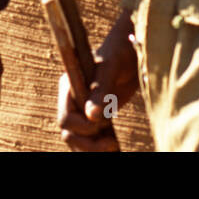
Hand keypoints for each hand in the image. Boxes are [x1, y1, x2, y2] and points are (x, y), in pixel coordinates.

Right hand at [58, 11, 137, 151]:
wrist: (132, 50)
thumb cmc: (119, 53)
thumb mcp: (110, 69)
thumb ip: (101, 91)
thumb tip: (91, 116)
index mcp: (69, 86)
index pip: (66, 118)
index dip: (81, 128)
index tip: (102, 124)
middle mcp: (72, 99)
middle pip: (69, 133)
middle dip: (87, 143)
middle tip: (111, 145)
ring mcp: (83, 109)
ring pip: (78, 138)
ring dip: (92, 148)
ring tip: (113, 148)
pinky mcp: (96, 115)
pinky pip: (92, 137)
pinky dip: (100, 145)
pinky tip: (115, 147)